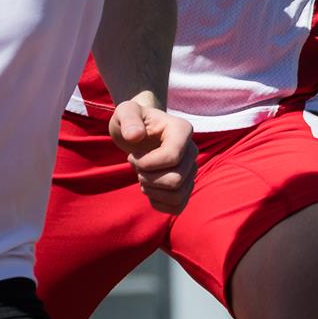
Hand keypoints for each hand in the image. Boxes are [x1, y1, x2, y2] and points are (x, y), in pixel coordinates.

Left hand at [109, 95, 193, 213]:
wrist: (139, 131)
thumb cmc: (132, 120)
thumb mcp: (125, 111)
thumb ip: (128, 119)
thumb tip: (135, 136)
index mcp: (181, 130)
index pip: (172, 157)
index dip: (146, 164)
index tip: (131, 156)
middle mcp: (192, 151)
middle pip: (175, 180)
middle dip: (147, 178)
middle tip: (136, 166)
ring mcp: (191, 169)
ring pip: (178, 196)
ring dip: (152, 191)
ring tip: (142, 178)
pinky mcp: (186, 185)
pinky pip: (178, 206)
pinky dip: (159, 203)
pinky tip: (149, 189)